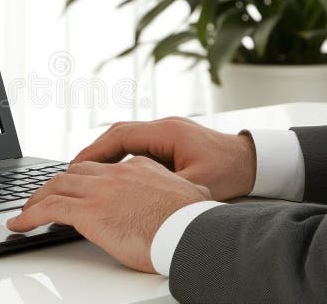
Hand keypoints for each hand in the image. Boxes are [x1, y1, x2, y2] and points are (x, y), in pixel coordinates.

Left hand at [6, 156, 210, 271]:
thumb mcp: (191, 195)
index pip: (102, 169)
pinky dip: (29, 216)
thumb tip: (192, 196)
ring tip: (26, 212)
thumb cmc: (195, 222)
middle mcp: (115, 174)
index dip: (84, 179)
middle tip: (43, 198)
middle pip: (73, 174)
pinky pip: (48, 209)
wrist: (192, 231)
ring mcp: (100, 191)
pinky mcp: (88, 211)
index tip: (75, 188)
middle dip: (55, 186)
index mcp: (138, 168)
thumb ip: (182, 192)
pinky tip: (20, 224)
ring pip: (55, 187)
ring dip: (36, 199)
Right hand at [72, 117, 256, 200]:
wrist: (255, 160)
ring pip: (124, 138)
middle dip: (93, 153)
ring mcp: (166, 132)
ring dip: (105, 155)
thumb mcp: (196, 185)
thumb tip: (134, 199)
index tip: (74, 166)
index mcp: (168, 133)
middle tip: (71, 172)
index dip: (94, 152)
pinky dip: (119, 158)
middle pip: (117, 134)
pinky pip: (136, 145)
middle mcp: (164, 127)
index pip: (120, 136)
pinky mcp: (169, 141)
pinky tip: (111, 175)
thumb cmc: (231, 171)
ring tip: (85, 175)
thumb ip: (165, 189)